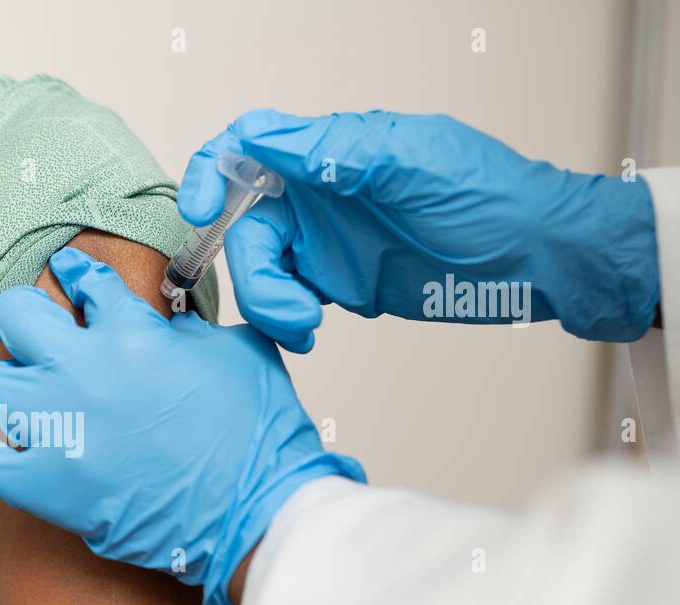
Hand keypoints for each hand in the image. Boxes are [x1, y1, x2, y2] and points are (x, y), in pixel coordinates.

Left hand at [0, 247, 363, 604]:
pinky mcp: (46, 485)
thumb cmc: (258, 439)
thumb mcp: (238, 352)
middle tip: (39, 334)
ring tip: (25, 393)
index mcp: (132, 332)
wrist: (257, 512)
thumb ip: (191, 329)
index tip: (70, 277)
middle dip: (25, 317)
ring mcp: (59, 428)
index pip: (84, 281)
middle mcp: (85, 371)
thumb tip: (168, 328)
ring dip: (8, 384)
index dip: (75, 276)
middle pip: (15, 314)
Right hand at [179, 109, 660, 351]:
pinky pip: (286, 299)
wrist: (537, 258)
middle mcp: (320, 194)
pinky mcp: (337, 281)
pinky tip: (309, 332)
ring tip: (306, 325)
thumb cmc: (491, 198)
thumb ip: (337, 154)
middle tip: (292, 307)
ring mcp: (326, 240)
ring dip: (270, 302)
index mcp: (332, 152)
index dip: (210, 172)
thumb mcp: (413, 163)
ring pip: (260, 269)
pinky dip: (286, 320)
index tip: (200, 210)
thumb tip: (263, 140)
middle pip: (245, 225)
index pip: (248, 146)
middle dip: (254, 272)